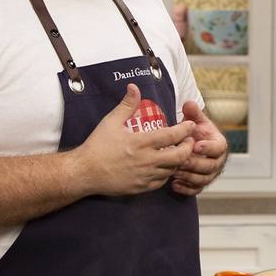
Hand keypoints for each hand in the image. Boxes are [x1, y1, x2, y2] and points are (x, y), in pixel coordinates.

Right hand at [74, 84, 195, 195]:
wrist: (84, 173)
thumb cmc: (97, 146)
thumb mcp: (111, 122)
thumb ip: (126, 105)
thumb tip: (134, 87)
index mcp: (141, 142)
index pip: (172, 136)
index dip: (185, 129)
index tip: (191, 125)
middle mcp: (146, 160)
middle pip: (180, 156)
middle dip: (189, 147)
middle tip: (189, 140)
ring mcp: (145, 176)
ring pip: (173, 169)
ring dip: (179, 160)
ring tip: (179, 152)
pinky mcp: (142, 188)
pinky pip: (162, 181)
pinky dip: (167, 173)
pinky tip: (165, 166)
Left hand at [171, 101, 227, 194]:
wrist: (194, 145)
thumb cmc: (195, 132)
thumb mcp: (195, 121)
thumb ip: (193, 113)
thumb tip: (188, 103)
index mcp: (219, 144)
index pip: (218, 148)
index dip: (208, 147)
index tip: (196, 146)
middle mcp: (218, 161)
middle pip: (210, 166)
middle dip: (195, 163)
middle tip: (180, 160)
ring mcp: (210, 174)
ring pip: (203, 179)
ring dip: (189, 176)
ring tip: (174, 172)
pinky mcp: (201, 184)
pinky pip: (196, 190)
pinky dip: (186, 188)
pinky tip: (173, 184)